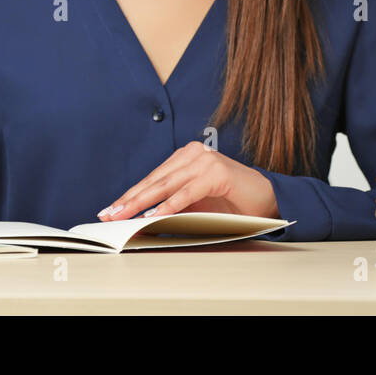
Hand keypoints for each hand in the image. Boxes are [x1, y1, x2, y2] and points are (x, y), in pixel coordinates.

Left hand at [96, 141, 279, 220]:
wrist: (266, 201)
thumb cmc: (229, 204)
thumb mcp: (194, 205)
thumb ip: (171, 206)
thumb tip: (139, 221)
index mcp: (185, 156)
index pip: (152, 178)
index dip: (130, 195)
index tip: (109, 210)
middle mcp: (193, 153)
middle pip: (154, 180)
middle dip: (129, 200)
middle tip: (109, 215)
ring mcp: (205, 160)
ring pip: (166, 185)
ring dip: (143, 203)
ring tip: (124, 216)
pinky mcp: (217, 172)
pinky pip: (187, 192)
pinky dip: (169, 206)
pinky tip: (154, 216)